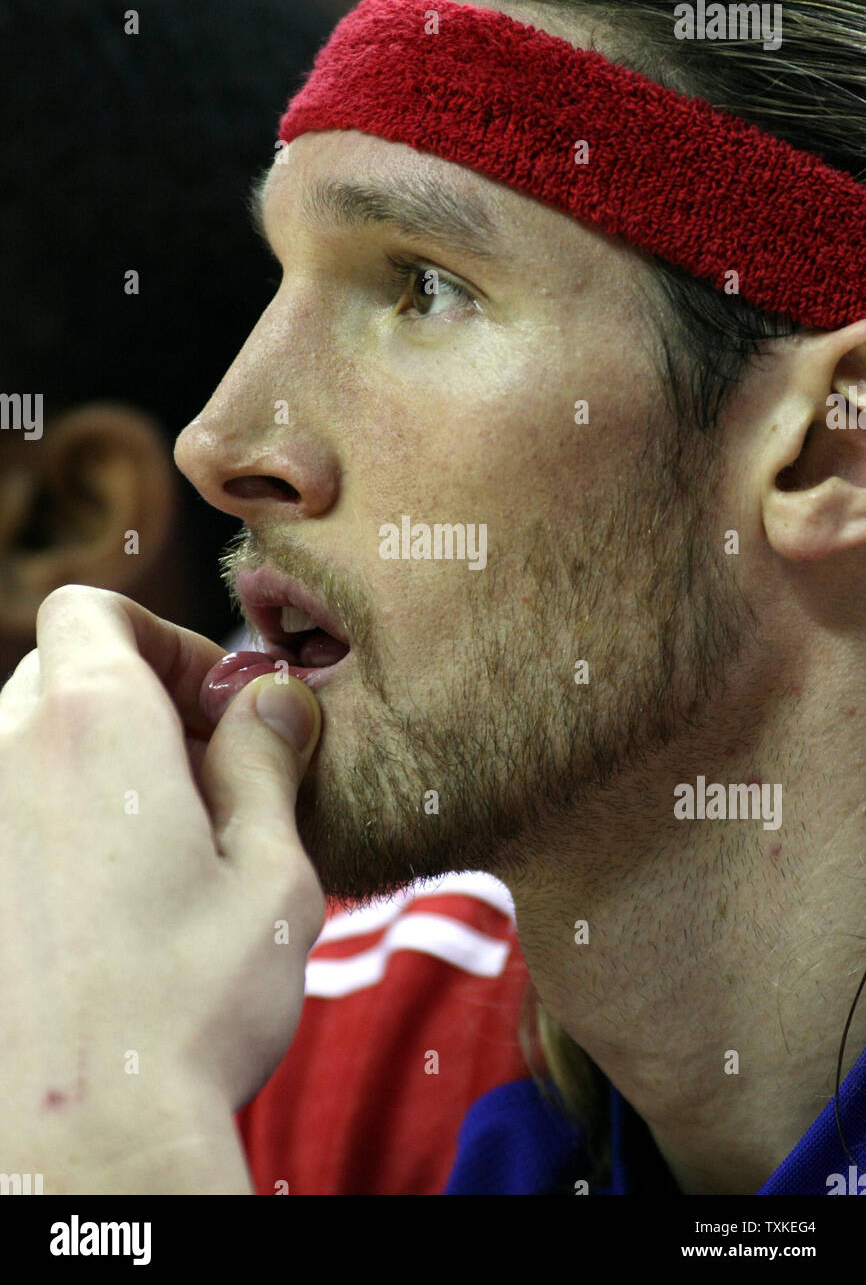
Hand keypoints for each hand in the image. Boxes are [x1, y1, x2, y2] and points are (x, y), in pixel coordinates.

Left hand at [0, 585, 324, 1148]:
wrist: (82, 1144)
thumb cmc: (189, 1005)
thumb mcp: (268, 872)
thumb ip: (266, 764)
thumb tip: (273, 701)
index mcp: (89, 726)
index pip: (93, 610)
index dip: (165, 640)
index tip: (220, 706)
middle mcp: (4, 758)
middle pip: (60, 675)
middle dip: (138, 700)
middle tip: (208, 773)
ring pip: (27, 747)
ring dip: (95, 766)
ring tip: (163, 843)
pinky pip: (9, 814)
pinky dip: (55, 822)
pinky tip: (110, 899)